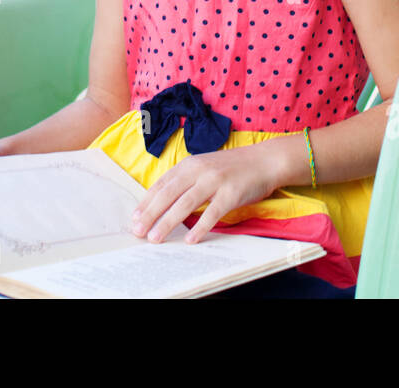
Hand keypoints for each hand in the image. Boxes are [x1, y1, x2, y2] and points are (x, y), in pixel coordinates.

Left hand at [128, 143, 280, 244]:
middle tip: (138, 231)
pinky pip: (212, 213)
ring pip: (185, 204)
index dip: (146, 202)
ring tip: (156, 237)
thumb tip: (164, 203)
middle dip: (151, 214)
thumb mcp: (204, 167)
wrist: (264, 160)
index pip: (162, 184)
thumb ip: (186, 181)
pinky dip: (200, 227)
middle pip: (169, 194)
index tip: (134, 218)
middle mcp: (199, 170)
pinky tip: (190, 239)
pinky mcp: (231, 193)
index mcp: (189, 164)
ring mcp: (215, 181)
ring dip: (168, 222)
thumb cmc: (232, 168)